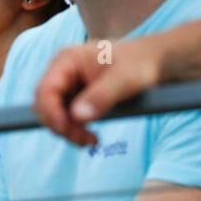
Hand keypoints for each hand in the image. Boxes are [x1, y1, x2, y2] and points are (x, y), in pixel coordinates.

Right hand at [34, 37, 164, 146]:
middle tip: (83, 140)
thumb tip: (77, 116)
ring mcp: (68, 85)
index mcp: (67, 60)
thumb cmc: (141, 63)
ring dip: (67, 131)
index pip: (45, 89)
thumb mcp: (126, 79)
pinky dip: (74, 130)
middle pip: (44, 105)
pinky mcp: (76, 97)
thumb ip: (101, 96)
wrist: (155, 61)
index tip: (67, 130)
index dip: (51, 113)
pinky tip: (91, 137)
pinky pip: (65, 118)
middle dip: (59, 125)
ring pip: (53, 115)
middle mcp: (62, 72)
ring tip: (90, 141)